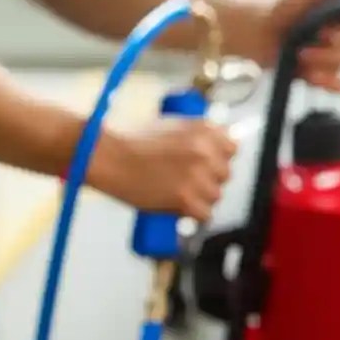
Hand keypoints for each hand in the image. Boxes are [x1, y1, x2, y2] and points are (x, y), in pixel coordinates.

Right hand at [93, 118, 237, 220]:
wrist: (108, 156)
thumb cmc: (129, 141)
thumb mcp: (169, 125)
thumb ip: (195, 135)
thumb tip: (215, 149)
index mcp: (203, 129)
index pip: (232, 149)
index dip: (217, 158)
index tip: (204, 164)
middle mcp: (205, 151)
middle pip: (225, 174)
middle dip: (207, 179)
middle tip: (185, 181)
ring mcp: (197, 175)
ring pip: (215, 195)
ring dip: (199, 197)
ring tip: (176, 193)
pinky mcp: (186, 198)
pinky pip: (204, 214)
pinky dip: (192, 214)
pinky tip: (177, 207)